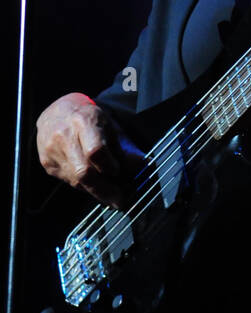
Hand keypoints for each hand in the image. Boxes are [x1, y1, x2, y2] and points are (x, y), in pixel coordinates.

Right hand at [36, 92, 144, 208]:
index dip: (109, 166)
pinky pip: (69, 182)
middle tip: (119, 200)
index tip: (119, 172)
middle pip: (83, 171)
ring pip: (76, 181)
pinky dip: (84, 186)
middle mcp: (63, 136)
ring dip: (96, 191)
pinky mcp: (47, 163)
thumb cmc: (87, 118)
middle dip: (104, 190)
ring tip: (110, 194)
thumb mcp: (108, 125)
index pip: (95, 151)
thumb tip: (141, 166)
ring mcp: (52, 151)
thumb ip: (123, 148)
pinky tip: (93, 183)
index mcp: (83, 122)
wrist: (56, 112)